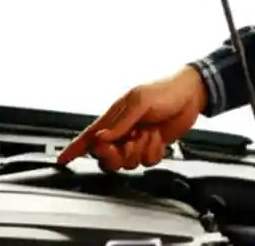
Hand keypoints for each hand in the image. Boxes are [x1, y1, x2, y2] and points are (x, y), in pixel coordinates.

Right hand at [57, 65, 207, 170]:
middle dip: (117, 154)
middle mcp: (123, 132)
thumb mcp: (140, 102)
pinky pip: (147, 162)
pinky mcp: (152, 147)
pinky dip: (154, 152)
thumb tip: (101, 138)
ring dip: (140, 150)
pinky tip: (158, 137)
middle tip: (130, 140)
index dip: (74, 149)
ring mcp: (137, 140)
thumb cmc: (165, 91)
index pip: (89, 136)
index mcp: (115, 118)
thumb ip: (121, 122)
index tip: (62, 160)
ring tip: (149, 133)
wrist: (192, 95)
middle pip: (107, 157)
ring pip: (128, 163)